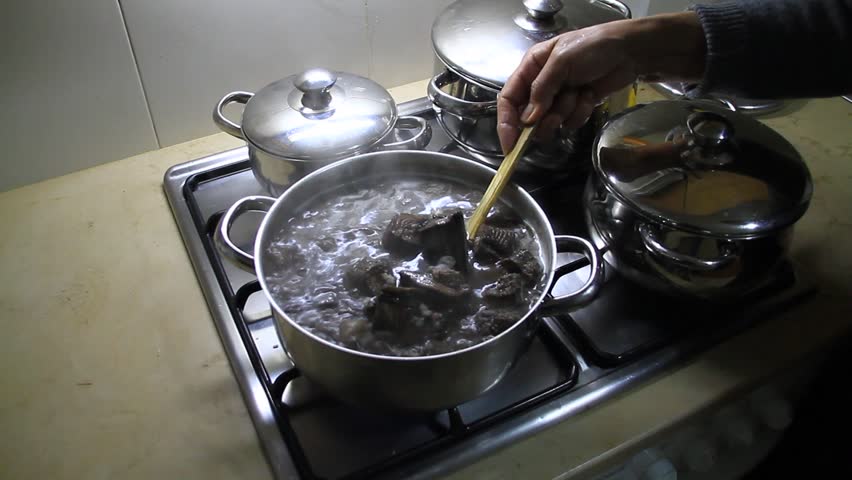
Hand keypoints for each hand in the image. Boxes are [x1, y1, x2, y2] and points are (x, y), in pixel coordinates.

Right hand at [497, 13, 706, 153]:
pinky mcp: (576, 107)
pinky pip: (570, 122)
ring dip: (565, 112)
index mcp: (531, 68)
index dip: (506, 123)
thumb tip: (528, 119)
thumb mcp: (562, 62)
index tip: (510, 144)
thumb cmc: (593, 47)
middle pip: (528, 116)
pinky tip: (590, 95)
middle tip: (555, 117)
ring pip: (550, 122)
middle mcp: (541, 84)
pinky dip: (581, 112)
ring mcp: (559, 97)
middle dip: (543, 119)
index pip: (508, 100)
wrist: (629, 52)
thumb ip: (542, 90)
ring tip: (579, 94)